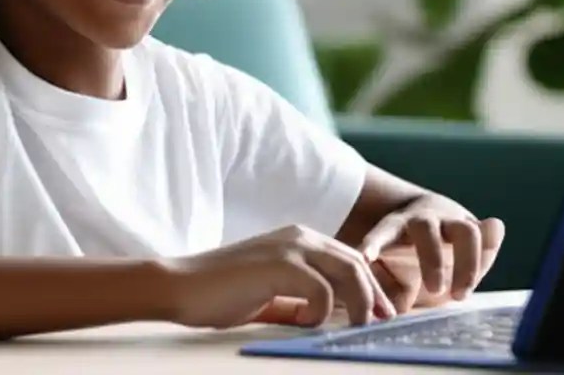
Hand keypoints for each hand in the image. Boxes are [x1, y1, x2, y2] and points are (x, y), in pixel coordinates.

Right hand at [163, 225, 396, 328]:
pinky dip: (320, 313)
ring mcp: (290, 247)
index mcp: (298, 239)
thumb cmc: (220, 294)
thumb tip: (334, 317)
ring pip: (349, 272)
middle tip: (382, 323)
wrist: (181, 287)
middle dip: (374, 296)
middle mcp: (300, 236)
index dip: (370, 287)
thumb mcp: (272, 294)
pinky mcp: (280, 264)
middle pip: (356, 263)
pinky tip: (302, 322)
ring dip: (359, 304)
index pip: (349, 259)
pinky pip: (322, 291)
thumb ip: (302, 298)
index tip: (381, 314)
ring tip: (354, 328)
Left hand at [359, 192, 504, 311]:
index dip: (374, 243)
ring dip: (467, 265)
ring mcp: (453, 221)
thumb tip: (384, 313)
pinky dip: (493, 238)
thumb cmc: (408, 257)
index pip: (383, 232)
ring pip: (465, 232)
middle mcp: (425, 220)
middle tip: (435, 292)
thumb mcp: (393, 273)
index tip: (364, 258)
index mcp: (397, 226)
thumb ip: (387, 289)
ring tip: (461, 295)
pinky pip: (489, 232)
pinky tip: (494, 234)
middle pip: (427, 230)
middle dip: (432, 260)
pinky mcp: (478, 228)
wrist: (435, 222)